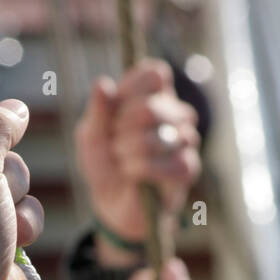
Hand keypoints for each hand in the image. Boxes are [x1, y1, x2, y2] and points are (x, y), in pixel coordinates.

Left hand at [75, 59, 199, 250]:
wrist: (112, 206)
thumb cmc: (104, 164)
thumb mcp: (91, 135)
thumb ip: (98, 110)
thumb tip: (103, 83)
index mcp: (154, 96)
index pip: (156, 74)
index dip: (131, 90)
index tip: (114, 111)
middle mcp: (175, 113)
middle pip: (151, 107)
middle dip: (122, 130)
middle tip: (114, 144)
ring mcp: (185, 140)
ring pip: (157, 137)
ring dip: (128, 153)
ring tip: (122, 162)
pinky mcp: (188, 169)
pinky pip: (168, 164)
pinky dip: (142, 171)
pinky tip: (134, 176)